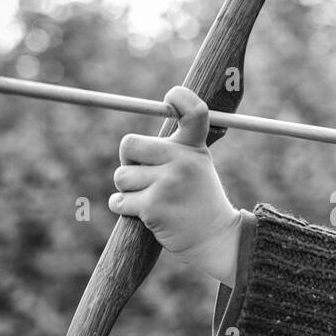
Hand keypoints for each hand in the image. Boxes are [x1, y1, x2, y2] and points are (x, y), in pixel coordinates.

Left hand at [109, 86, 241, 284]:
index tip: (170, 98)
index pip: (194, 111)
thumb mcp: (198, 166)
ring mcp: (168, 183)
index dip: (180, 97)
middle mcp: (183, 161)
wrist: (215, 239)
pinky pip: (119, 200)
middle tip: (141, 175)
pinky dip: (123, 207)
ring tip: (148, 199)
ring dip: (127, 190)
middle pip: (129, 144)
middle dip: (128, 162)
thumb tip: (130, 143)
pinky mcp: (154, 207)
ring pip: (121, 176)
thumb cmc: (199, 201)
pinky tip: (143, 214)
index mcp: (194, 148)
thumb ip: (175, 149)